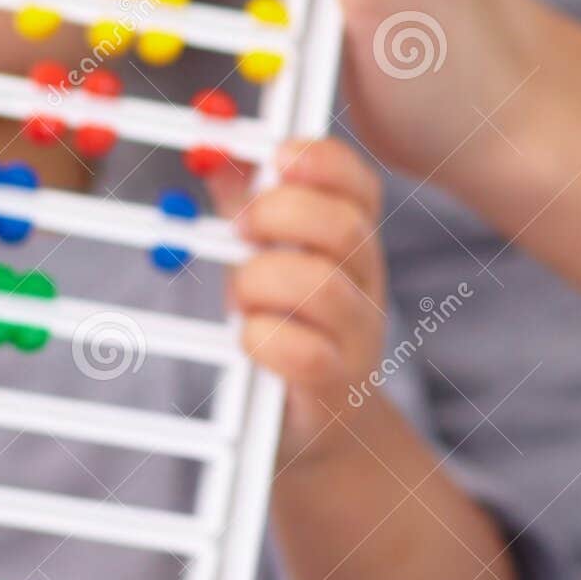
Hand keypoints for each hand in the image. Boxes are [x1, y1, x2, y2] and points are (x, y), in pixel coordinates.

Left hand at [217, 139, 386, 463]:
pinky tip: (247, 337)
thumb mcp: (265, 260)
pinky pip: (305, 354)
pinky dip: (264, 339)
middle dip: (282, 215)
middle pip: (344, 228)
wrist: (312, 426)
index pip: (359, 187)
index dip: (323, 162)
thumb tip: (215, 153)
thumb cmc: (286, 329)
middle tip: (241, 229)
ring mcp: (357, 338)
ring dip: (263, 281)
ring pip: (322, 288)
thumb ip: (245, 208)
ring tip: (241, 295)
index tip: (279, 155)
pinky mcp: (333, 387)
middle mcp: (365, 285)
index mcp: (352, 244)